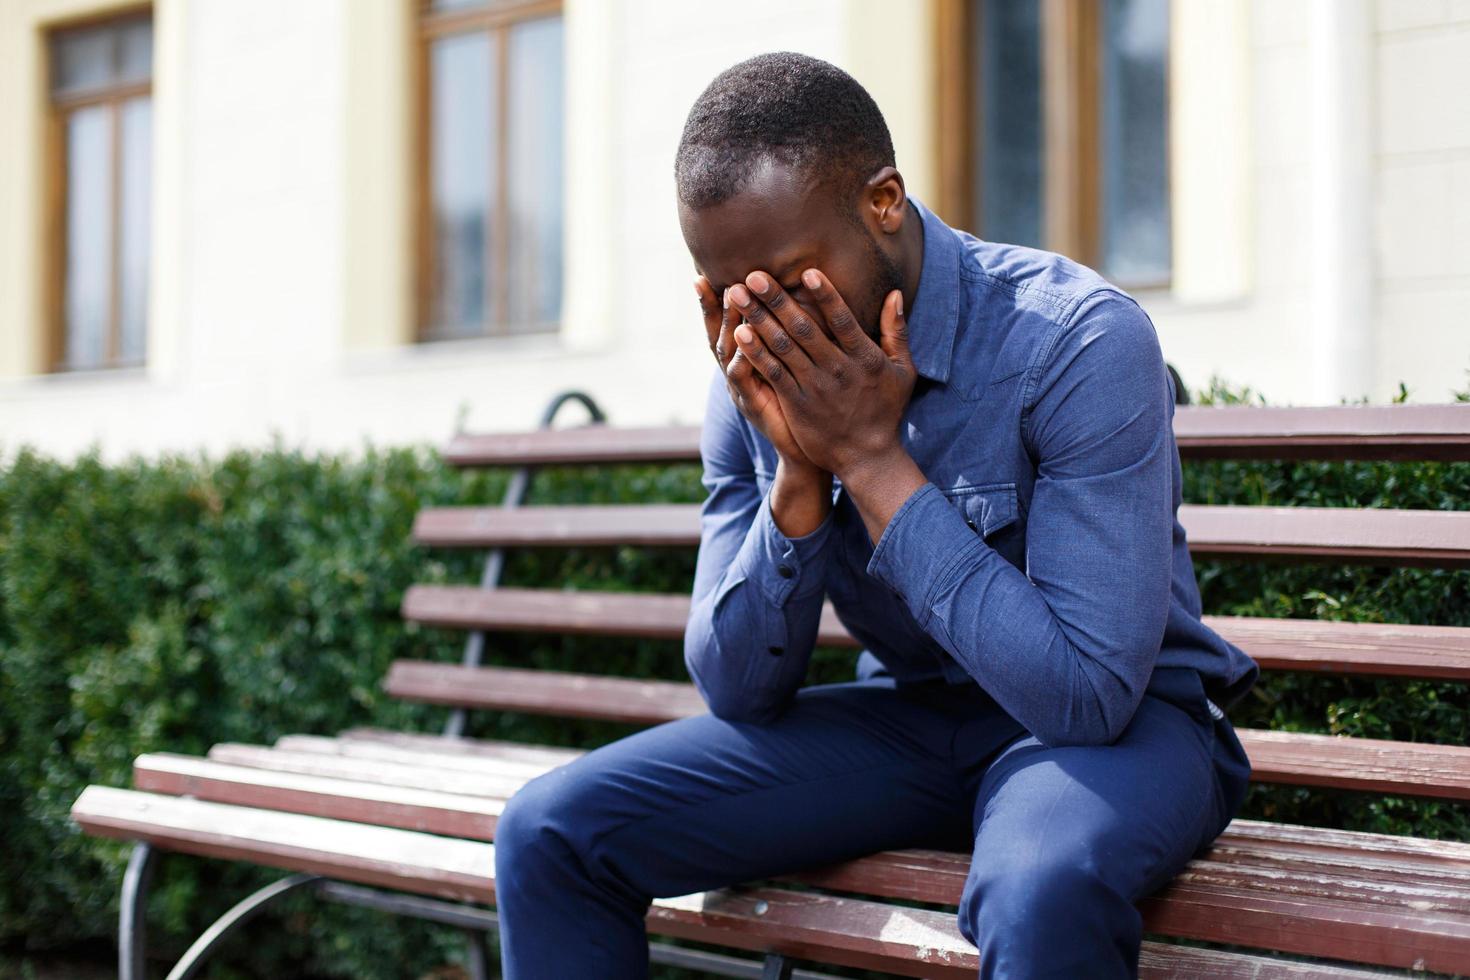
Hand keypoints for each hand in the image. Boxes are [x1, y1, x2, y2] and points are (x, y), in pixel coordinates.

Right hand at [695, 275, 815, 470]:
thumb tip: (794, 299)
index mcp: (744, 361)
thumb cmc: (801, 404)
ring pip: (728, 351)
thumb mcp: (790, 365)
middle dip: (716, 305)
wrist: (804, 450)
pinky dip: (742, 356)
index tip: (703, 273)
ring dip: (730, 321)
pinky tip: (744, 337)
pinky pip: (742, 377)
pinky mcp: (752, 405)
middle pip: (719, 333)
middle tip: (718, 276)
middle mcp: (735, 373)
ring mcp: (740, 389)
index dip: (713, 301)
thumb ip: (788, 336)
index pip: (724, 325)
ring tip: (732, 294)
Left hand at [726, 269, 916, 478]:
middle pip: (803, 328)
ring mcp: (815, 387)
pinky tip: (739, 333)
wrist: (867, 457)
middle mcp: (838, 370)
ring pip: (783, 347)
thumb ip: (897, 331)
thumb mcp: (903, 371)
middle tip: (753, 274)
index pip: (843, 320)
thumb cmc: (886, 410)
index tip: (807, 272)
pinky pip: (773, 373)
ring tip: (736, 295)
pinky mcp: (797, 403)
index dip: (826, 296)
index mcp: (865, 358)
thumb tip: (895, 294)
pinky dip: (756, 352)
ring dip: (757, 319)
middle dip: (776, 299)